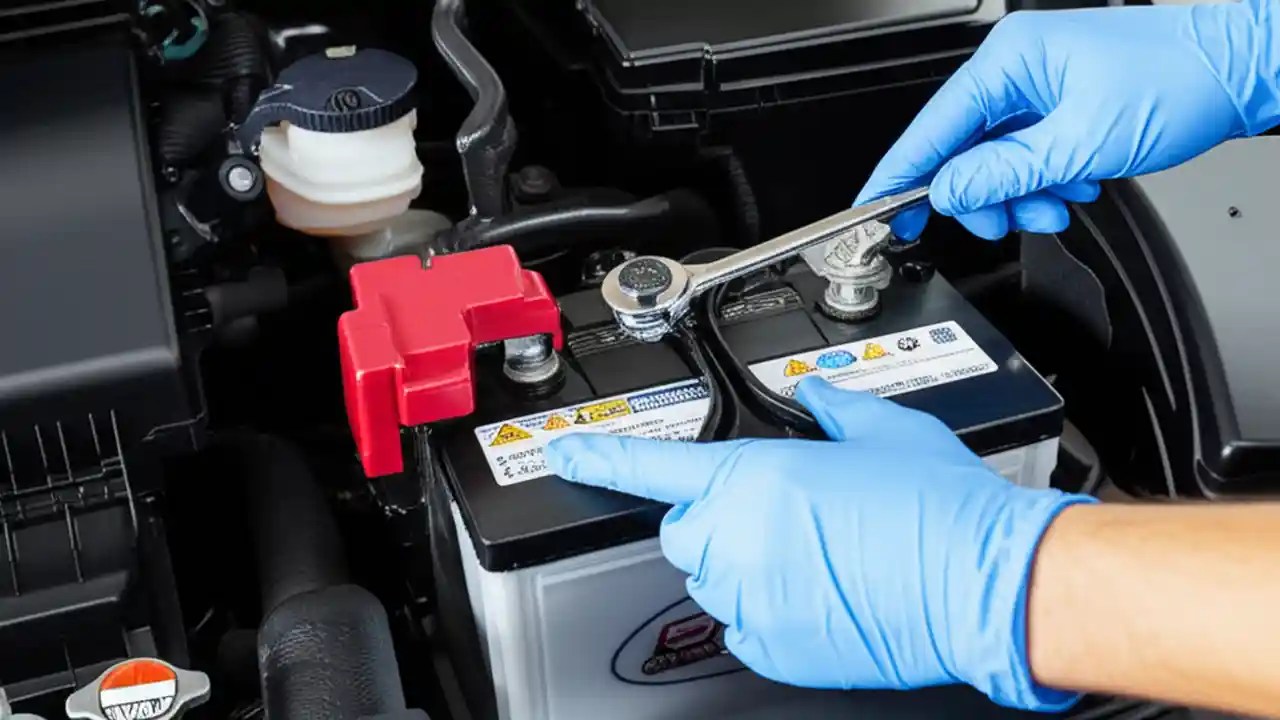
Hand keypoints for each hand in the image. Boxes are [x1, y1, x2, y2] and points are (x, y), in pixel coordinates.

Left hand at [545, 377, 1094, 710]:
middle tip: (779, 516)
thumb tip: (818, 396)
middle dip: (715, 519)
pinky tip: (820, 592)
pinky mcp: (772, 647)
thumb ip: (834, 408)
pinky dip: (766, 611)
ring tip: (816, 556)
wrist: (982, 584)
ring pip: (713, 579)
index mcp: (755, 475)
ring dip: (743, 566)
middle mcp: (739, 536)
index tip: (568, 452)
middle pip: (684, 529)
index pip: (653, 464)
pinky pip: (742, 626)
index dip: (601, 457)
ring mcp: (752, 598)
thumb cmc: (940, 509)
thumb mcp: (886, 432)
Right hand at [857, 2, 1279, 240]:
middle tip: (1001, 221)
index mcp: (1009, 60)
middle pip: (963, 150)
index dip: (901, 174)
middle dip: (984, 195)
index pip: (932, 126)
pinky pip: (1027, 155)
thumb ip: (1002, 174)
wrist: (1241, 70)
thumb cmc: (1176, 82)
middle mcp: (1016, 68)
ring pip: (997, 160)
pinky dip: (1044, 180)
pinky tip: (1075, 182)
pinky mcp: (1058, 105)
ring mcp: (1038, 86)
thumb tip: (947, 194)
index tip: (875, 209)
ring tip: (1058, 201)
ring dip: (1021, 193)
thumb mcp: (1079, 142)